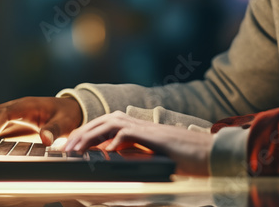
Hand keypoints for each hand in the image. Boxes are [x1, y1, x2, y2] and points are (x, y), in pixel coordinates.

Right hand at [0, 96, 82, 144]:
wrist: (73, 110)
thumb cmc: (68, 115)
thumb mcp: (65, 122)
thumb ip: (55, 130)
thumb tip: (45, 139)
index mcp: (29, 105)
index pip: (6, 112)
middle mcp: (20, 106)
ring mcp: (17, 113)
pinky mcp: (18, 121)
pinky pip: (1, 125)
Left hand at [64, 111, 213, 175]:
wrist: (213, 154)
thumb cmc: (188, 158)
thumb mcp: (156, 157)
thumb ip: (136, 154)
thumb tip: (115, 156)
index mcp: (141, 130)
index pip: (108, 124)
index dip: (87, 133)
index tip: (70, 145)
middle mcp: (143, 125)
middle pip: (104, 120)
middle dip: (82, 132)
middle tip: (65, 148)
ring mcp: (149, 130)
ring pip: (112, 123)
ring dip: (90, 135)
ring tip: (76, 150)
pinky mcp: (156, 138)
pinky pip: (129, 135)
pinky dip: (114, 142)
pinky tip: (103, 152)